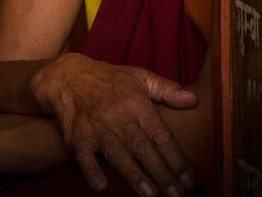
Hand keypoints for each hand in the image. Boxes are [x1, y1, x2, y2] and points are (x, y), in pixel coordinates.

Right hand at [30, 53, 197, 195]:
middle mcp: (118, 116)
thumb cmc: (109, 79)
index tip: (188, 179)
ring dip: (134, 175)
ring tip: (150, 194)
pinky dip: (92, 170)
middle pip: (142, 148)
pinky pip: (84, 156)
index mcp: (136, 103)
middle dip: (161, 173)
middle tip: (176, 195)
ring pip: (118, 154)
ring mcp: (97, 127)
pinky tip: (101, 186)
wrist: (69, 75)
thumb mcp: (139, 76)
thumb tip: (193, 98)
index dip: (176, 157)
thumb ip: (166, 89)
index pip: (160, 134)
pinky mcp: (77, 136)